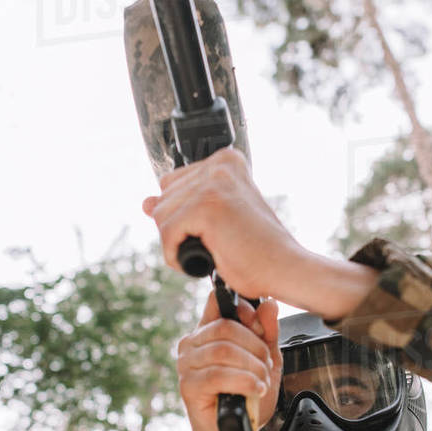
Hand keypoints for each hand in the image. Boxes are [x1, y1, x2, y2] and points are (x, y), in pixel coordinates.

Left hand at [142, 148, 304, 300]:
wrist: (286, 269)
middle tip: (217, 244)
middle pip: (163, 199)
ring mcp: (214, 183)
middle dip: (180, 231)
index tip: (213, 230)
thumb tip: (145, 202)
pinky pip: (167, 234)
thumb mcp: (214, 220)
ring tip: (214, 251)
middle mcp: (220, 164)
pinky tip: (204, 260)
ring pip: (161, 216)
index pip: (172, 184)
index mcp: (226, 161)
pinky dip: (178, 256)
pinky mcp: (207, 206)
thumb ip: (181, 206)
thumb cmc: (258, 250)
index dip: (184, 216)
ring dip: (179, 245)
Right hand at [178, 290, 281, 430]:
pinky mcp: (188, 386)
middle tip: (266, 367)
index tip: (260, 327)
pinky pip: (218, 375)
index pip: (218, 303)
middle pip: (226, 327)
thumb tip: (269, 304)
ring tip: (260, 382)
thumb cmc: (244, 396)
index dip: (243, 309)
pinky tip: (254, 389)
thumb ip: (267, 332)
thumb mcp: (265, 361)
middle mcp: (191, 343)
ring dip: (252, 366)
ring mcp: (186, 364)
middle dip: (255, 347)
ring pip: (223, 350)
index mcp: (207, 331)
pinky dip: (244, 381)